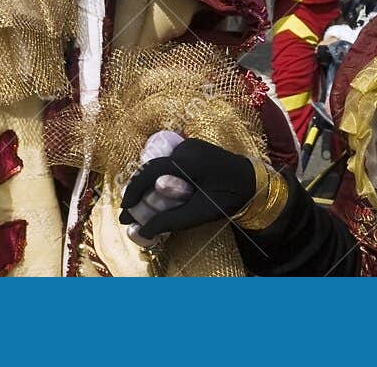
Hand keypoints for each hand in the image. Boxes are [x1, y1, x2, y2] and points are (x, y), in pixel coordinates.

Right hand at [119, 137, 259, 239]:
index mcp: (187, 161)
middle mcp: (185, 148)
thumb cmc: (229, 197)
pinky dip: (161, 179)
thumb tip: (143, 231)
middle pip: (152, 168)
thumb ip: (170, 221)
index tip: (124, 209)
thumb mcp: (200, 213)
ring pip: (160, 166)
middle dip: (138, 191)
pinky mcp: (193, 148)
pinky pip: (169, 163)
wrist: (252, 180)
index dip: (134, 190)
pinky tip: (157, 196)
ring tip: (140, 208)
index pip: (150, 172)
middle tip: (128, 214)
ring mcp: (189, 145)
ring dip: (149, 185)